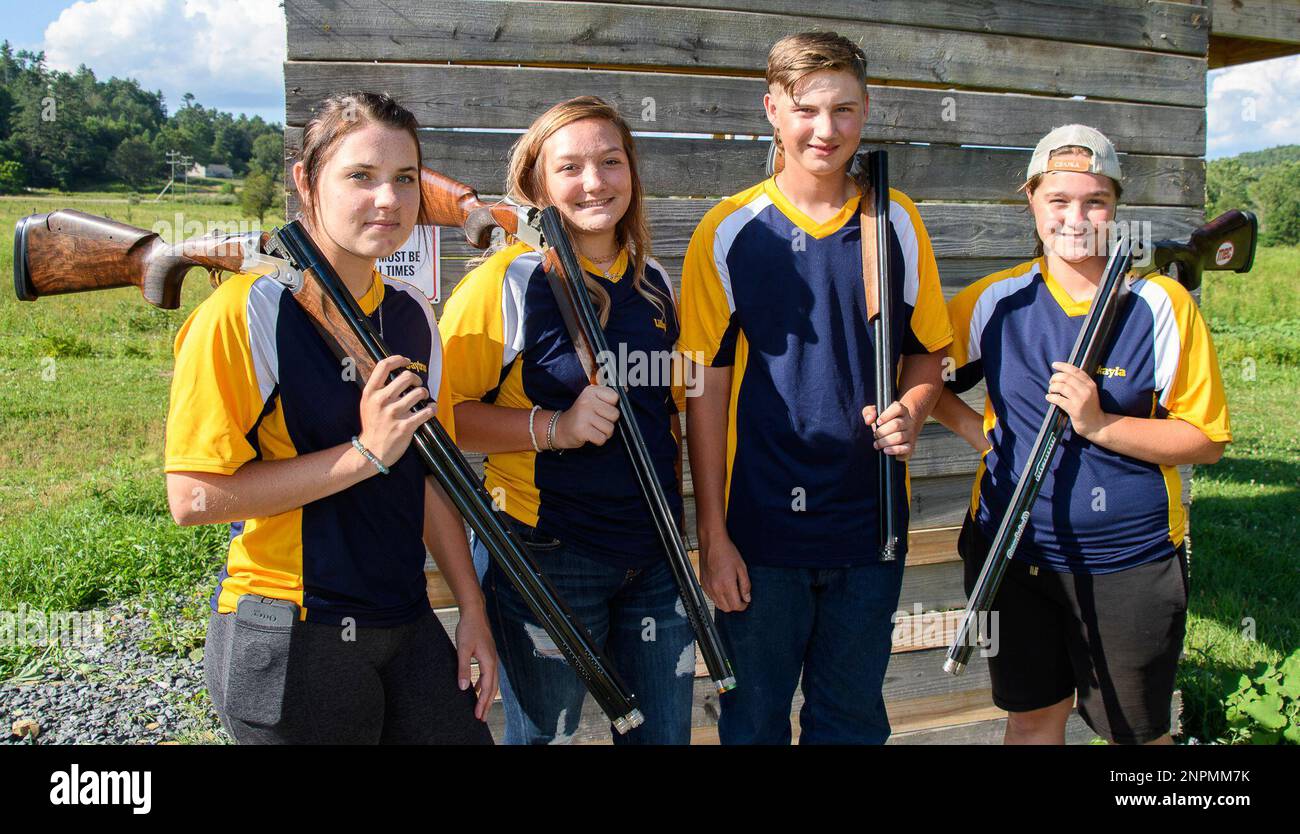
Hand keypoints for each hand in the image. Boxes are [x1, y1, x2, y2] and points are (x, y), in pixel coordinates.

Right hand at [357, 355, 434, 466]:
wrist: (371, 451)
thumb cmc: (372, 425)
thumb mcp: (367, 404)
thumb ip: (378, 388)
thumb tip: (396, 372)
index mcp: (370, 392)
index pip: (384, 366)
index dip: (398, 359)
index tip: (407, 361)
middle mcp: (381, 400)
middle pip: (406, 377)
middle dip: (417, 380)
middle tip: (418, 386)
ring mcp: (393, 413)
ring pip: (419, 393)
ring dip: (425, 394)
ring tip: (424, 398)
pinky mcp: (405, 426)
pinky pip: (426, 411)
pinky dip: (432, 409)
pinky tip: (431, 409)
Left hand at [455, 602, 497, 720]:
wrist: (475, 612)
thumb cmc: (469, 628)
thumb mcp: (463, 649)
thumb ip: (464, 668)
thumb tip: (463, 687)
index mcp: (489, 662)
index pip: (487, 688)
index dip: (483, 703)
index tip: (479, 715)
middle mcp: (493, 662)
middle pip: (492, 688)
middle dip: (487, 703)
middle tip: (481, 717)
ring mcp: (492, 658)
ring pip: (491, 682)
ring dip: (486, 695)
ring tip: (480, 707)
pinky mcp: (488, 655)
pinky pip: (488, 675)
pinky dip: (483, 684)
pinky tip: (475, 688)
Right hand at [553, 384, 619, 448]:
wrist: (560, 428)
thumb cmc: (581, 415)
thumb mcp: (592, 400)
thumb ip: (608, 396)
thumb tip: (628, 389)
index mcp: (591, 391)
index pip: (615, 397)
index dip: (611, 407)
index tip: (600, 409)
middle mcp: (587, 401)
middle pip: (615, 414)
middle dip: (609, 422)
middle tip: (596, 421)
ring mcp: (584, 415)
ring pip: (610, 428)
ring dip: (604, 432)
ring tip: (593, 428)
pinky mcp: (582, 430)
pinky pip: (602, 439)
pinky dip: (598, 440)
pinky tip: (590, 435)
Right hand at [701, 534, 750, 612]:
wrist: (712, 542)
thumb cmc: (726, 551)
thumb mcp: (742, 568)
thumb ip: (745, 585)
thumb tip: (747, 597)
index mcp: (726, 585)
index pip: (736, 606)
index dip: (743, 605)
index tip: (746, 600)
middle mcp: (715, 588)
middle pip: (727, 608)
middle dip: (735, 605)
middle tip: (740, 597)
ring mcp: (708, 587)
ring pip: (718, 605)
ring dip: (726, 602)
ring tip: (731, 592)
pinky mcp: (703, 584)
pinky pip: (711, 597)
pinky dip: (718, 597)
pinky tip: (722, 588)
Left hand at [862, 400, 915, 460]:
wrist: (899, 432)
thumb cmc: (885, 422)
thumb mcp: (875, 413)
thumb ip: (869, 412)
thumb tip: (869, 420)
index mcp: (901, 410)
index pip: (897, 408)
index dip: (886, 415)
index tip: (878, 422)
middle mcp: (908, 421)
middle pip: (896, 424)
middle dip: (882, 431)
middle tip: (875, 435)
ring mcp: (910, 434)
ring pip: (899, 437)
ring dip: (885, 441)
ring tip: (877, 443)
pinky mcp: (910, 446)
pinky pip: (905, 448)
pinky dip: (894, 450)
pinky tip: (886, 450)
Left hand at [1046, 361, 1111, 440]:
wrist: (1097, 425)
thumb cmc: (1089, 408)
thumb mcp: (1088, 393)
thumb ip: (1079, 384)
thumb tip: (1062, 374)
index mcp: (1091, 384)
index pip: (1076, 371)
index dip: (1063, 366)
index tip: (1054, 364)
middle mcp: (1087, 390)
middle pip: (1066, 378)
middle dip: (1055, 378)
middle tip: (1051, 382)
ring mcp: (1081, 400)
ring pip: (1061, 387)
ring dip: (1052, 387)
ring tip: (1051, 391)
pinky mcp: (1075, 409)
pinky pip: (1059, 399)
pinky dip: (1051, 397)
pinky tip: (1049, 398)